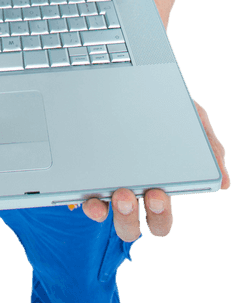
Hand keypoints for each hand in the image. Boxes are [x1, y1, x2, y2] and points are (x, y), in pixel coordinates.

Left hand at [82, 99, 228, 240]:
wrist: (129, 77)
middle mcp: (134, 191)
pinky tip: (88, 194)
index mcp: (160, 185)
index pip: (161, 217)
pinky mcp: (89, 175)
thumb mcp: (190, 117)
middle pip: (135, 225)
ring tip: (118, 192)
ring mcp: (109, 184)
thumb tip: (224, 179)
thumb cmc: (164, 104)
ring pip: (108, 214)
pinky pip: (86, 197)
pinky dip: (87, 201)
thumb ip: (207, 145)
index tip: (158, 196)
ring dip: (114, 212)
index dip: (159, 216)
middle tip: (133, 195)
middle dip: (133, 217)